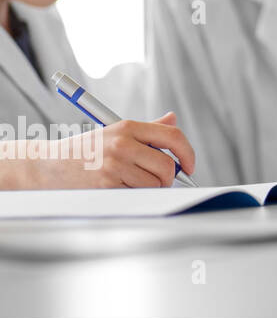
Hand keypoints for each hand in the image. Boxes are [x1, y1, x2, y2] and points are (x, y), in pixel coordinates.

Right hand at [31, 113, 196, 188]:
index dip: (188, 153)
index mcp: (128, 127)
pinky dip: (134, 197)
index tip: (189, 166)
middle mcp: (122, 144)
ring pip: (154, 184)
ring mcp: (114, 165)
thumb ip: (147, 129)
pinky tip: (117, 189)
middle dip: (168, 178)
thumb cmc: (85, 150)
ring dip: (149, 189)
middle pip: (167, 166)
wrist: (46, 166)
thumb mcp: (115, 132)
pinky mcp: (106, 186)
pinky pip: (137, 196)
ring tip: (129, 182)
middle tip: (158, 181)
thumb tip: (173, 120)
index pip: (173, 137)